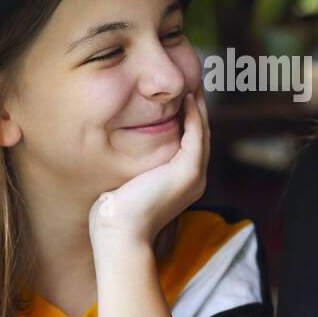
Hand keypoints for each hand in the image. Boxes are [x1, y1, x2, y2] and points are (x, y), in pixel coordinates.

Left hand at [88, 88, 209, 247]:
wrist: (119, 233)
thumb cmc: (114, 213)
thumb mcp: (127, 183)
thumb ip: (133, 166)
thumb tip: (118, 150)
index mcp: (182, 182)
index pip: (190, 143)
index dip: (188, 119)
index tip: (180, 97)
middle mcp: (195, 178)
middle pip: (201, 134)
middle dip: (198, 109)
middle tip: (193, 83)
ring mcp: (194, 175)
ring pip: (203, 132)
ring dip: (199, 107)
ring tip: (193, 85)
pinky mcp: (188, 170)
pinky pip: (196, 135)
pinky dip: (194, 115)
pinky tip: (187, 99)